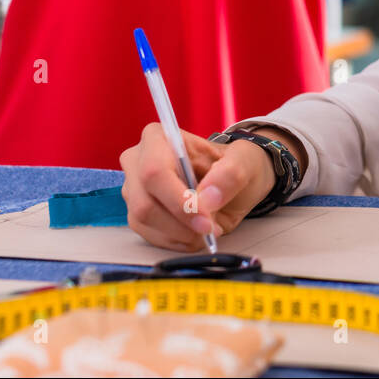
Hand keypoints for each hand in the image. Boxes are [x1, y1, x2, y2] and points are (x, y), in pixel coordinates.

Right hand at [120, 123, 274, 251]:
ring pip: (144, 222)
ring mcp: (133, 189)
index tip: (205, 218)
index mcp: (159, 137)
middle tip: (211, 229)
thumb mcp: (244, 162)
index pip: (155, 172)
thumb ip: (230, 174)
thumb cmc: (234, 164)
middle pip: (144, 202)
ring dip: (181, 234)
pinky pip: (149, 235)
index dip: (178, 200)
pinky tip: (196, 234)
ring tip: (209, 228)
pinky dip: (177, 241)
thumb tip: (207, 197)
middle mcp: (138, 161)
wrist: (231, 180)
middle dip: (181, 223)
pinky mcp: (136, 214)